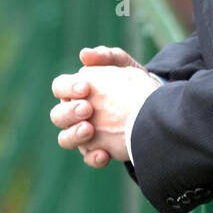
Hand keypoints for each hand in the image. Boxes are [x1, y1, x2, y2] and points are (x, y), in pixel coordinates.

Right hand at [50, 45, 158, 168]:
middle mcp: (74, 114)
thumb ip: (107, 56)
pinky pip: (89, 158)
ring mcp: (83, 134)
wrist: (154, 105)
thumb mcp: (124, 66)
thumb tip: (84, 55)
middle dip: (70, 112)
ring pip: (65, 139)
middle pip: (58, 116)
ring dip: (74, 135)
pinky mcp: (98, 150)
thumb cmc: (131, 82)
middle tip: (88, 109)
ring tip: (90, 130)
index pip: (59, 87)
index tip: (86, 87)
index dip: (67, 88)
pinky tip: (105, 154)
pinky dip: (94, 157)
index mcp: (74, 90)